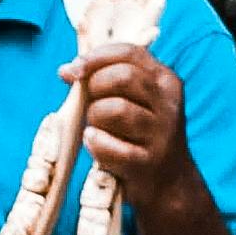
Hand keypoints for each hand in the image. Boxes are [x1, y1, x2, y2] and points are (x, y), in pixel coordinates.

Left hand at [60, 44, 191, 213]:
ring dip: (95, 119)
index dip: (95, 57)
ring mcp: (161, 133)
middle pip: (121, 77)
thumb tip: (67, 70)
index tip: (71, 71)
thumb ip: (104, 79)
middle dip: (94, 88)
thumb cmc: (138, 134)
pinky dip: (95, 144)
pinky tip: (97, 145)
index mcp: (164, 81)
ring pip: (114, 109)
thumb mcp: (134, 100)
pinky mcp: (147, 162)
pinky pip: (108, 145)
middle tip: (91, 106)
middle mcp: (168, 103)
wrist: (167, 182)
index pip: (129, 52)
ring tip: (99, 128)